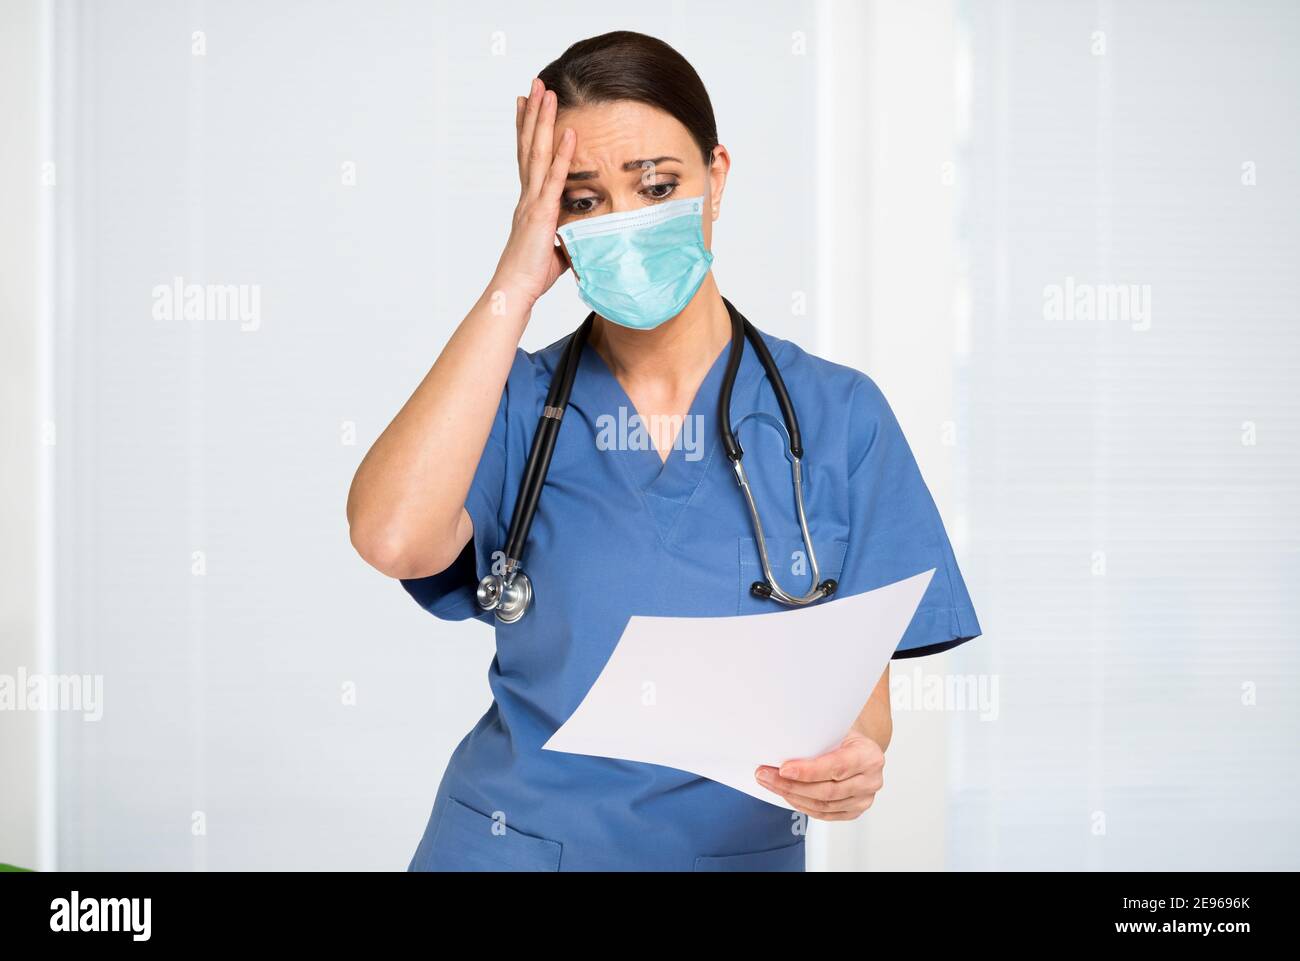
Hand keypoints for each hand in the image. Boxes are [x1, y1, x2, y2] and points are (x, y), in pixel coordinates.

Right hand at [489, 77, 577, 309]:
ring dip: (543, 121)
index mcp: (529, 203)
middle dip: (533, 113)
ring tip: (546, 92)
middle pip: (528, 145)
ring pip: (537, 152)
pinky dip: (562, 154)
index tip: (526, 105)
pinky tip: (569, 132)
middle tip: (536, 83)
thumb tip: (580, 236)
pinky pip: (554, 178)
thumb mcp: (554, 249)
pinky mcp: (541, 213)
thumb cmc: (531, 276)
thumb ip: (565, 235)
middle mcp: (527, 196)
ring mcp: (532, 201)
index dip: (526, 130)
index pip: (527, 158)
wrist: (514, 291)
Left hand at [754, 731, 884, 820]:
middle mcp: (870, 780)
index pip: (836, 766)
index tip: (783, 769)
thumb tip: (781, 743)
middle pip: (826, 791)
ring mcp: (863, 799)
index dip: (808, 771)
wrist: (861, 750)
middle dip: (791, 785)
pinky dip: (802, 805)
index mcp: (869, 756)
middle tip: (766, 775)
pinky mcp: (854, 812)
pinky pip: (824, 814)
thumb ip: (817, 738)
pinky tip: (787, 795)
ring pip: (822, 806)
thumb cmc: (845, 738)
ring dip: (792, 796)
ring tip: (770, 784)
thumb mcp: (836, 729)